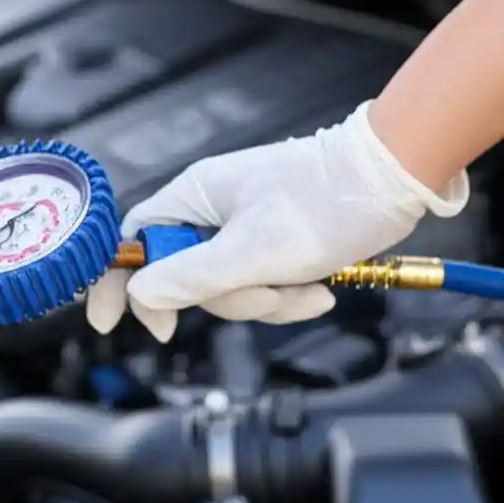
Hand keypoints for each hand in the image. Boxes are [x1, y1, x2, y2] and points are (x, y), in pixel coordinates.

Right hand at [85, 101, 468, 340]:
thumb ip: (191, 276)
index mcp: (192, 198)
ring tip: (310, 288)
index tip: (109, 323)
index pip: (132, 243)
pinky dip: (289, 294)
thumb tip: (141, 295)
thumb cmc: (326, 202)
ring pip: (227, 288)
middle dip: (229, 300)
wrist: (394, 179)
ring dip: (269, 300)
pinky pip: (260, 285)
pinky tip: (321, 287)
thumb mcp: (254, 251)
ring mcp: (241, 228)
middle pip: (184, 278)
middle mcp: (209, 210)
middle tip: (267, 295)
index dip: (117, 283)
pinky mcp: (271, 242)